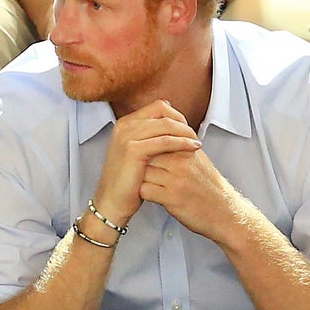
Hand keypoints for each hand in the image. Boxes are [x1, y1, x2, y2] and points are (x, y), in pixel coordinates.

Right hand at [92, 100, 203, 227]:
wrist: (112, 201)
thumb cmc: (127, 182)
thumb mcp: (137, 153)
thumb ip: (150, 138)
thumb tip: (173, 127)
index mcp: (125, 123)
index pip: (158, 107)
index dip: (176, 116)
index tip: (186, 130)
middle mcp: (124, 126)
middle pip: (163, 112)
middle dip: (183, 123)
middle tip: (194, 136)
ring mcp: (127, 136)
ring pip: (166, 125)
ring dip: (185, 133)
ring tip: (197, 144)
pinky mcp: (133, 150)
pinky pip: (165, 141)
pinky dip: (182, 143)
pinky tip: (193, 149)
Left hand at [136, 106, 245, 240]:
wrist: (224, 212)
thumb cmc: (209, 187)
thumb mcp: (198, 159)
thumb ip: (180, 144)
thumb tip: (161, 130)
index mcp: (186, 150)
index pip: (156, 140)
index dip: (145, 148)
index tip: (140, 156)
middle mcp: (181, 162)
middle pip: (146, 154)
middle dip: (139, 162)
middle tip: (135, 169)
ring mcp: (176, 180)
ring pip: (142, 172)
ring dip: (140, 178)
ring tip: (142, 183)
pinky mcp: (171, 198)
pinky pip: (145, 191)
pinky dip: (143, 193)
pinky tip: (148, 195)